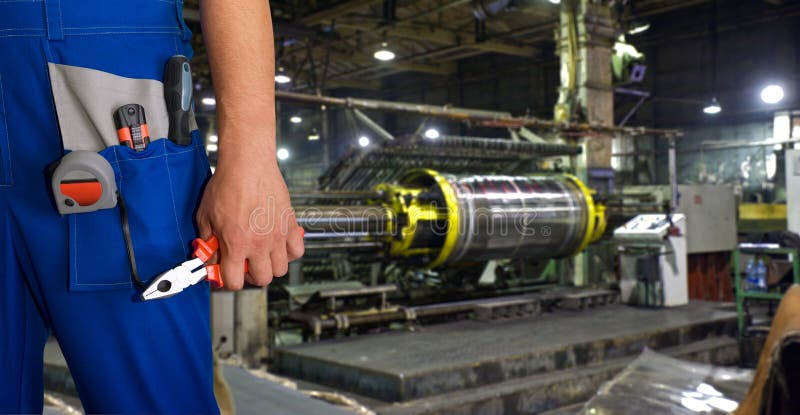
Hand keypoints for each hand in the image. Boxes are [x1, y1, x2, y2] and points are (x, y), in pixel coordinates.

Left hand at [196, 160, 303, 289]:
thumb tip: (209, 254)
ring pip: (281, 269)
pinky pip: (297, 250)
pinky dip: (290, 252)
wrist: (248, 164)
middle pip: (263, 279)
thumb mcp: (205, 215)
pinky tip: (279, 244)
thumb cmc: (226, 184)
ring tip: (263, 253)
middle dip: (252, 275)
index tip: (226, 273)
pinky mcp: (289, 225)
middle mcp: (258, 244)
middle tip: (246, 263)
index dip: (229, 281)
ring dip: (271, 265)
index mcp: (235, 244)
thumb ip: (207, 239)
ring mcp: (277, 236)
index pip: (234, 282)